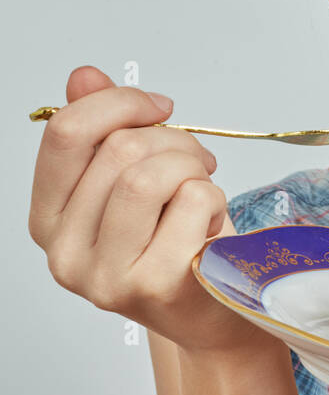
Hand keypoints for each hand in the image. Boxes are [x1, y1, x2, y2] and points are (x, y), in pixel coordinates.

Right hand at [29, 65, 270, 354]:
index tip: (158, 108)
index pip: (65, 134)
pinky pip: (192, 201)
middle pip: (117, 150)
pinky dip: (214, 198)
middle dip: (172, 140)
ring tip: (201, 187)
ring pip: (149, 174)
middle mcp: (66, 254)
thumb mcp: (133, 183)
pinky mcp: (154, 285)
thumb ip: (103, 130)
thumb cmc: (175, 243)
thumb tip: (84, 76)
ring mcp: (106, 277)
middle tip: (195, 160)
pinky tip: (210, 225)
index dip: (119, 103)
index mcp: (48, 221)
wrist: (212, 318)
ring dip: (191, 166)